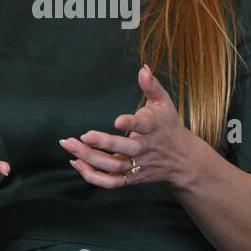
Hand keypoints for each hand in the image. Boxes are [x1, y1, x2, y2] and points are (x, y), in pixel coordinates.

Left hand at [59, 65, 198, 188]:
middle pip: (124, 150)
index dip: (130, 124)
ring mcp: (137, 166)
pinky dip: (92, 176)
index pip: (143, 126)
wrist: (182, 160)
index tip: (117, 121)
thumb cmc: (168, 126)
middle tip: (80, 136)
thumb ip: (152, 86)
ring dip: (88, 158)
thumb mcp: (164, 104)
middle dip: (102, 143)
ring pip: (112, 167)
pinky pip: (110, 182)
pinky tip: (76, 162)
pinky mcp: (131, 178)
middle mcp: (145, 148)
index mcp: (153, 127)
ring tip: (68, 145)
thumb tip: (143, 68)